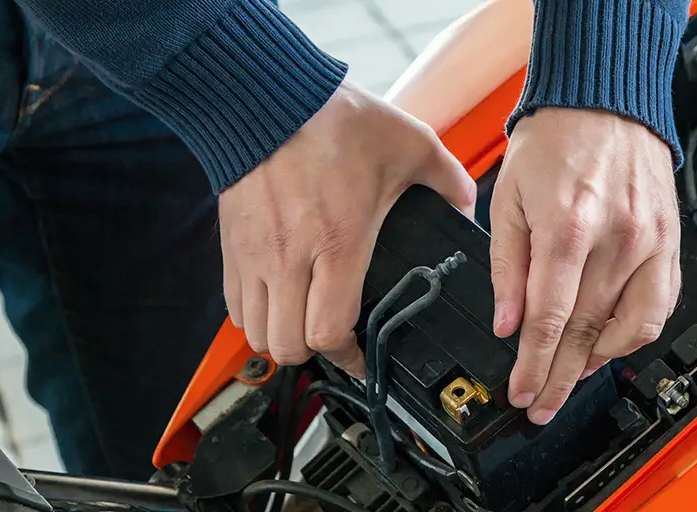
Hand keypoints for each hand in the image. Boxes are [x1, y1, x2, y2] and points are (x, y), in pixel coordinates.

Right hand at [220, 83, 475, 377]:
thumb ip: (446, 179)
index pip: (330, 332)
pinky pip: (233, 306)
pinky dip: (254, 316)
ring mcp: (254, 255)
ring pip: (256, 334)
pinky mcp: (231, 246)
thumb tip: (465, 204)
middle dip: (315, 356)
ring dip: (282, 339)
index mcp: (337, 243)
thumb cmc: (333, 119)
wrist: (265, 97)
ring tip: (305, 326)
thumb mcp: (408, 144)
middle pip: (288, 346)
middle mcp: (290, 258)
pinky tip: (278, 300)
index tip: (365, 358)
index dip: (351, 359)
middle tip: (337, 343)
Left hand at [490, 108, 680, 424]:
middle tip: (542, 406)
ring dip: (598, 361)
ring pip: (630, 328)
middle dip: (560, 378)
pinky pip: (661, 304)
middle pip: (586, 333)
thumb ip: (507, 268)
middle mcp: (616, 240)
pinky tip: (610, 344)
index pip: (549, 320)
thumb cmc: (553, 141)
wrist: (603, 100)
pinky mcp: (671, 241)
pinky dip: (635, 333)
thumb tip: (508, 324)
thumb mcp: (508, 201)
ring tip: (571, 376)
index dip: (533, 366)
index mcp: (568, 228)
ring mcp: (650, 242)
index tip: (521, 392)